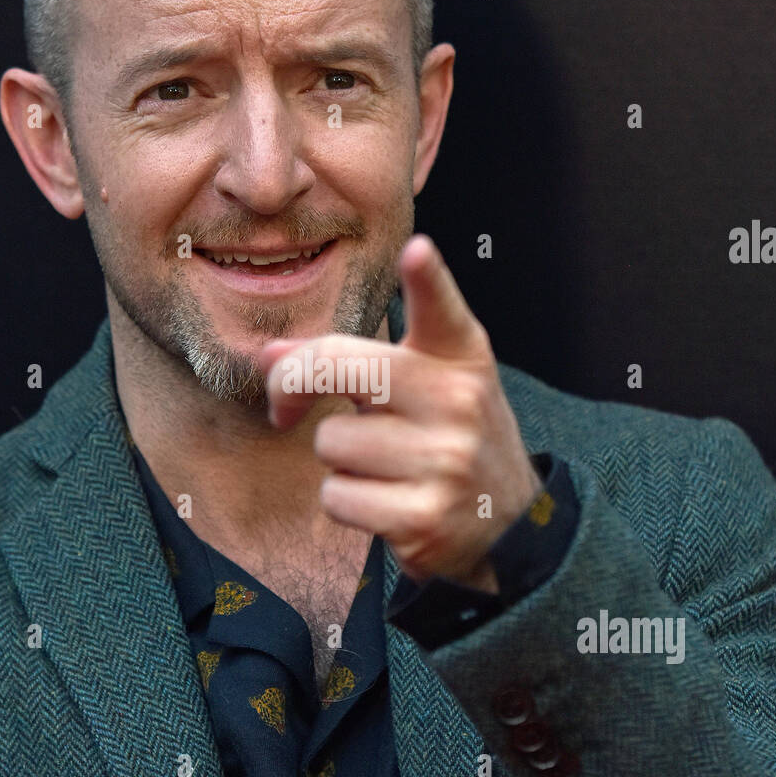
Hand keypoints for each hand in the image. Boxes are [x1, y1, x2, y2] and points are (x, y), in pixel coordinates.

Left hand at [258, 234, 542, 590]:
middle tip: (286, 405)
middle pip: (339, 366)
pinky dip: (346, 502)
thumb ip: (347, 363)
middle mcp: (458, 403)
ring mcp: (444, 461)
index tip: (418, 251)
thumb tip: (268, 355)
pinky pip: (336, 497)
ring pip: (330, 441)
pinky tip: (384, 503)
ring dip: (337, 459)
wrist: (507, 525)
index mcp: (459, 358)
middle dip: (292, 383)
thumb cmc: (444, 439)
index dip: (428, 278)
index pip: (442, 310)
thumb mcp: (417, 387)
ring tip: (380, 465)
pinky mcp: (423, 518)